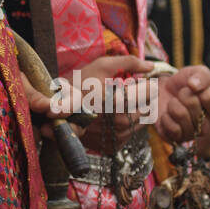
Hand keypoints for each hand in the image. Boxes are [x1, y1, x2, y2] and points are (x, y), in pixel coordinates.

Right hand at [39, 55, 153, 146]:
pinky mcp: (113, 146)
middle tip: (125, 92)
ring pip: (141, 122)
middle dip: (141, 98)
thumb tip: (151, 65)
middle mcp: (123, 122)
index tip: (137, 82)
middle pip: (149, 107)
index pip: (152, 92)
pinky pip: (130, 134)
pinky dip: (126, 125)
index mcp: (122, 101)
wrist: (57, 112)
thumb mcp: (101, 66)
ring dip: (135, 112)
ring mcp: (118, 136)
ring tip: (117, 104)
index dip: (146, 84)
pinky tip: (111, 117)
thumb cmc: (79, 86)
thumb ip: (129, 62)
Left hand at [155, 65, 209, 144]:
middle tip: (180, 95)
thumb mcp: (195, 73)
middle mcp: (206, 127)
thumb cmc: (182, 84)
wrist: (161, 91)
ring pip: (181, 115)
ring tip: (173, 104)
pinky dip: (165, 117)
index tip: (192, 87)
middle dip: (183, 95)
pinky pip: (172, 128)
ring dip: (173, 105)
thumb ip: (202, 76)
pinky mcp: (174, 139)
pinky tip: (167, 114)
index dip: (196, 88)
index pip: (209, 98)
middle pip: (193, 106)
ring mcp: (190, 134)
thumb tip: (194, 86)